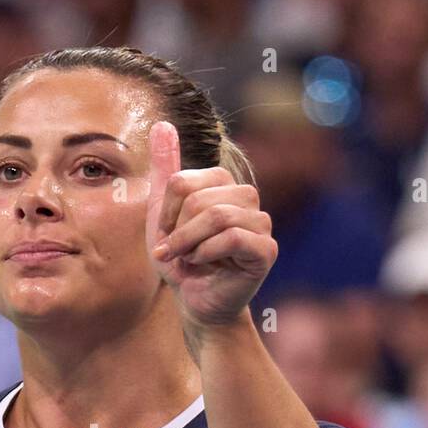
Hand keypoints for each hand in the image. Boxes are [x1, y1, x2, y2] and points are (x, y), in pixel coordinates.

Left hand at [146, 120, 277, 330]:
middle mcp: (247, 197)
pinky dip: (208, 254)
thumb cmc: (182, 262)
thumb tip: (161, 123)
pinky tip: (204, 265)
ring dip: (191, 244)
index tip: (164, 237)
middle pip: (199, 199)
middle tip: (176, 253)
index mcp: (223, 184)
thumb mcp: (163, 214)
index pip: (183, 182)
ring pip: (217, 216)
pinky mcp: (266, 249)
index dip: (166, 214)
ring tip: (189, 260)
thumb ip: (164, 169)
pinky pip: (232, 237)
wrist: (197, 304)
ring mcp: (261, 222)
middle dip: (178, 232)